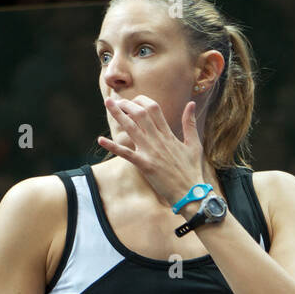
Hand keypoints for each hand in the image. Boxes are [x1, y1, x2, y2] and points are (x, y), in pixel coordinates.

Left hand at [97, 95, 204, 210]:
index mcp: (168, 134)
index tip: (133, 100)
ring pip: (131, 128)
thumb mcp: (194, 144)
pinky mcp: (145, 165)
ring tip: (108, 104)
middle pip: (140, 114)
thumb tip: (191, 103)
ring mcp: (151, 152)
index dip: (141, 100)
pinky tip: (100, 140)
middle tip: (116, 101)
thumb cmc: (192, 170)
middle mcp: (158, 140)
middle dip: (127, 104)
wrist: (190, 193)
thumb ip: (190, 123)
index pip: (153, 108)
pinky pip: (126, 154)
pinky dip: (113, 147)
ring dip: (118, 115)